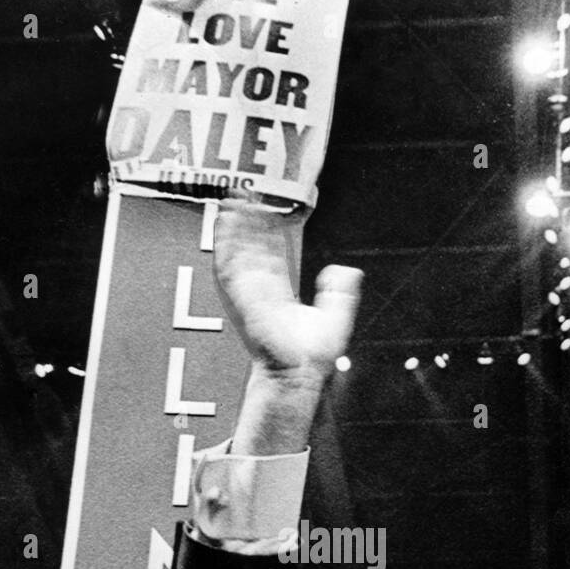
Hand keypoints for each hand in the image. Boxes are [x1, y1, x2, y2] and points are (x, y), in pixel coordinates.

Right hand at [214, 196, 361, 384]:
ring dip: (234, 227)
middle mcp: (263, 290)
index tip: (265, 210)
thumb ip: (340, 292)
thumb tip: (347, 270)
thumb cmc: (311, 356)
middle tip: (243, 194)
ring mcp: (251, 294)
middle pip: (252, 247)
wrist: (298, 373)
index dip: (268, 232)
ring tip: (232, 200)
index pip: (272, 254)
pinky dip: (224, 247)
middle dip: (247, 221)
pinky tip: (222, 227)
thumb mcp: (335, 316)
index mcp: (280, 293)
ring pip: (238, 252)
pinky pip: (230, 268)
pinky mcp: (243, 299)